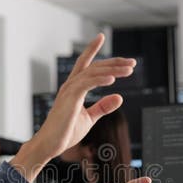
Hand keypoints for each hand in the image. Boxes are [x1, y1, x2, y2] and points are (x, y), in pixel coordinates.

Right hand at [10, 34, 134, 182]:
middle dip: (114, 62)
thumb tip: (119, 97)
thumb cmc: (65, 132)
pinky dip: (100, 79)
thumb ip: (103, 107)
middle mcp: (71, 85)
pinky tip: (113, 79)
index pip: (84, 64)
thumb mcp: (89, 118)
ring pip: (93, 72)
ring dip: (113, 70)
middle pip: (94, 66)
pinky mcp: (69, 98)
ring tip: (129, 70)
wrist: (50, 145)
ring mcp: (69, 91)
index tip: (100, 37)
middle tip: (132, 63)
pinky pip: (87, 83)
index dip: (92, 49)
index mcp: (74, 88)